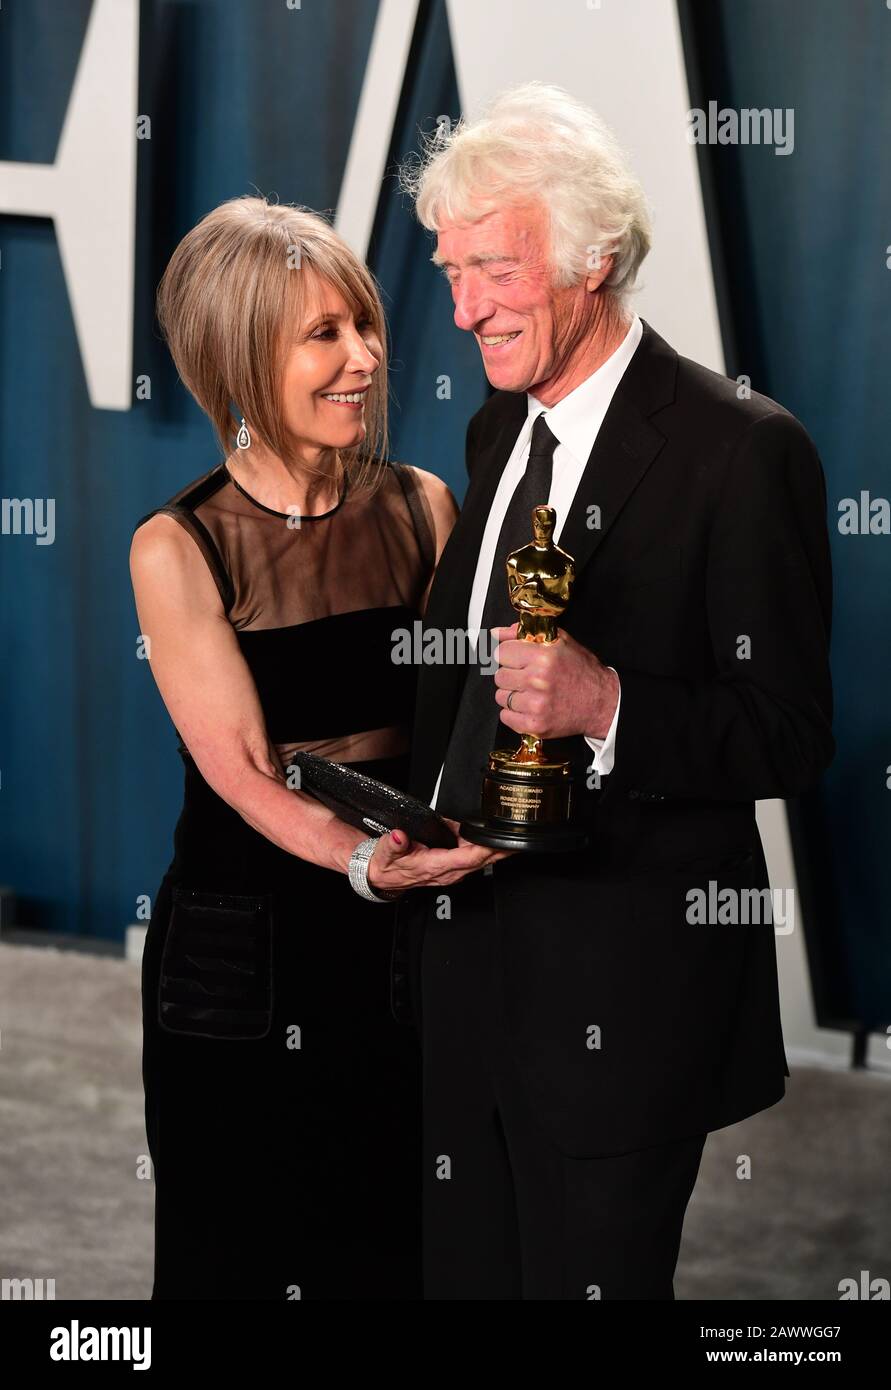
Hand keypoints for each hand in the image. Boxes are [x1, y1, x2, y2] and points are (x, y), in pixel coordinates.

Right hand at [366, 821, 511, 894]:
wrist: (384, 877)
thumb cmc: (388, 863)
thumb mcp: (385, 851)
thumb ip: (393, 843)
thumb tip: (399, 836)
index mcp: (434, 867)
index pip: (466, 859)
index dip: (484, 850)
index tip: (497, 840)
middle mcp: (447, 873)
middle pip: (482, 861)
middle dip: (501, 851)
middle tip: (520, 838)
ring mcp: (452, 872)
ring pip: (482, 862)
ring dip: (498, 851)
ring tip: (516, 837)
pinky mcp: (453, 869)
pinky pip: (475, 860)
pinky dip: (487, 850)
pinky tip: (496, 840)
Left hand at [492, 623, 618, 739]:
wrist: (602, 703)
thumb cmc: (582, 672)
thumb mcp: (559, 642)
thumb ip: (524, 634)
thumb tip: (496, 633)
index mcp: (544, 656)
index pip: (502, 652)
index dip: (509, 655)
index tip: (517, 659)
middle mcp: (538, 680)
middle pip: (499, 676)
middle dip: (511, 675)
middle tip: (528, 677)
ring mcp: (536, 705)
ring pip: (501, 697)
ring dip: (513, 695)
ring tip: (531, 693)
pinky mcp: (536, 725)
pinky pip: (505, 717)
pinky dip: (514, 713)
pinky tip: (530, 707)